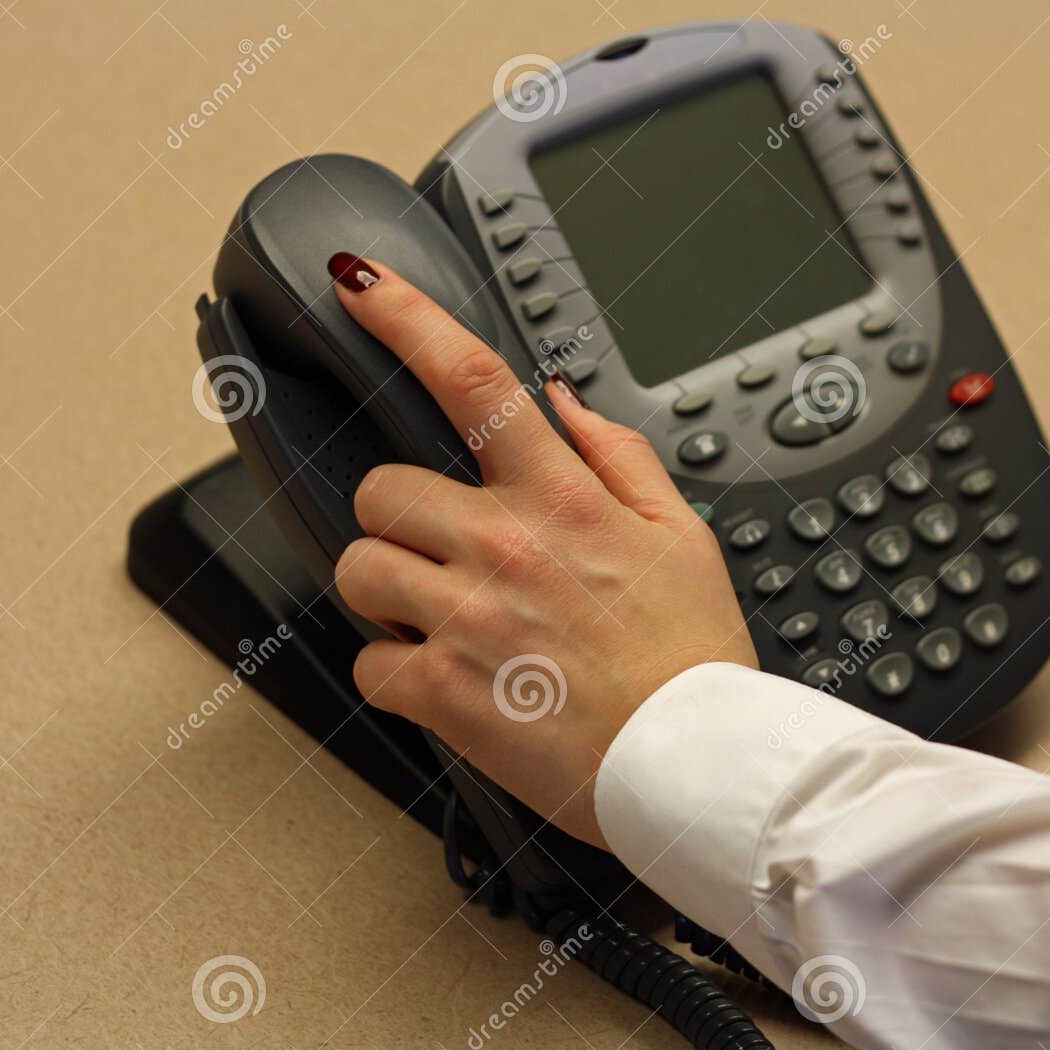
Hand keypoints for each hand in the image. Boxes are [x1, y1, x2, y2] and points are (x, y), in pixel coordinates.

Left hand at [327, 254, 757, 848]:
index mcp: (561, 496)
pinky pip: (368, 663)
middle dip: (397, 520)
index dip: (404, 315)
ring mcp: (465, 616)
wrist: (692, 766)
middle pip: (380, 489)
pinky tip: (445, 683)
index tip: (359, 284)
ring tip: (439, 623)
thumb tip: (560, 399)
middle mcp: (503, 543)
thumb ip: (616, 453)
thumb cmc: (691, 658)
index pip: (471, 378)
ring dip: (386, 594)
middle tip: (437, 556)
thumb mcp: (680, 534)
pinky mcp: (442, 692)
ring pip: (357, 569)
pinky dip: (395, 676)